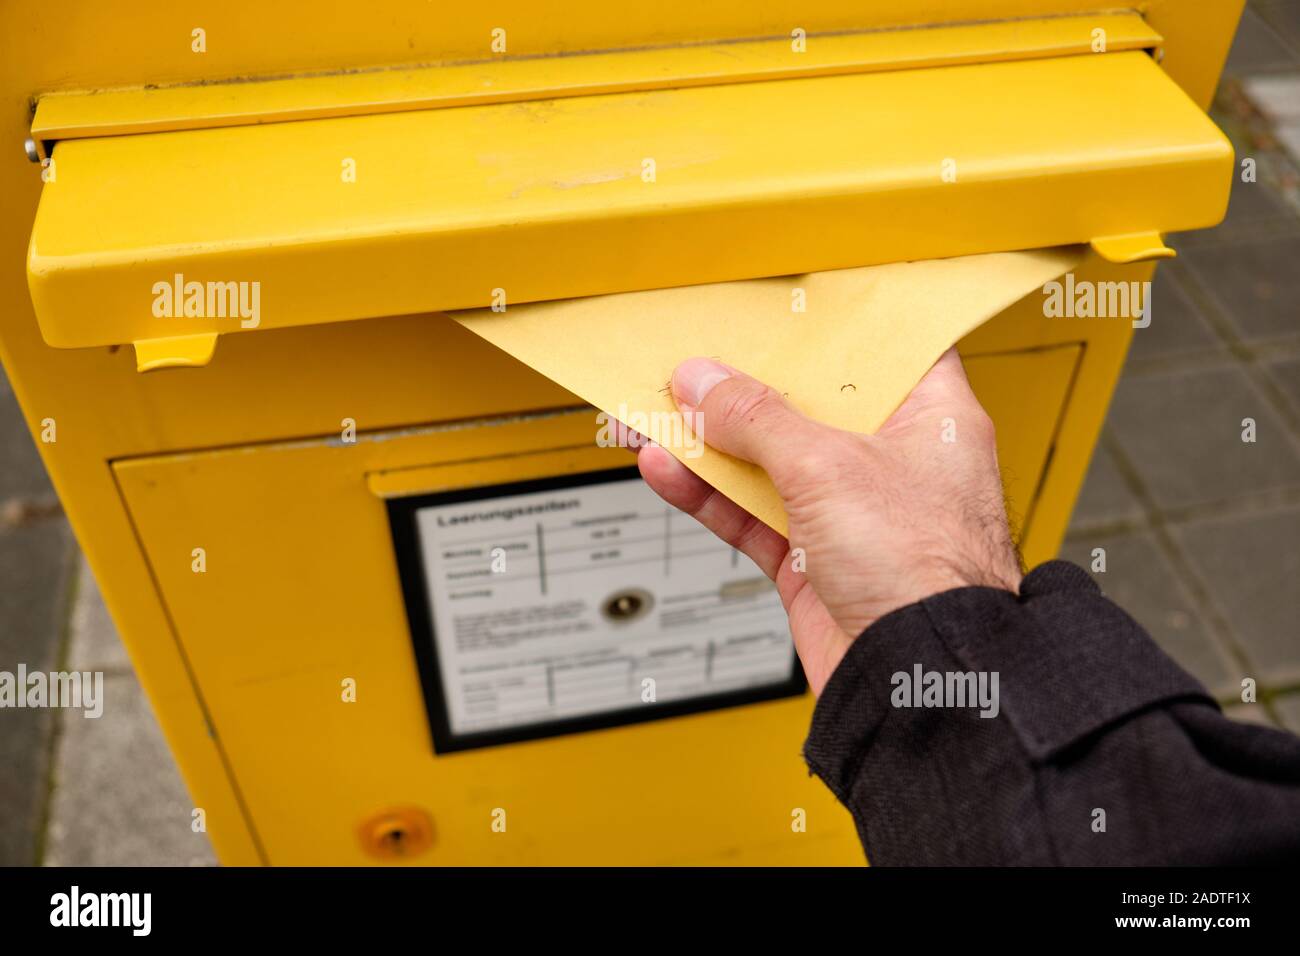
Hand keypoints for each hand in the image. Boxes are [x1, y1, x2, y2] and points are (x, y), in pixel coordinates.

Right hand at [636, 348, 1023, 695]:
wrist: (920, 680)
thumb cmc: (929, 576)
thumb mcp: (830, 468)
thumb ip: (758, 420)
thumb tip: (705, 384)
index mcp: (930, 418)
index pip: (879, 350)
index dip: (826, 328)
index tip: (772, 313)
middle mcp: (891, 462)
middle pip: (807, 407)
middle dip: (743, 390)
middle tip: (692, 367)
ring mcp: (850, 514)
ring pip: (768, 462)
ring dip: (709, 443)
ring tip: (656, 416)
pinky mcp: (814, 560)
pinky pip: (751, 514)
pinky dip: (708, 495)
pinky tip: (668, 469)